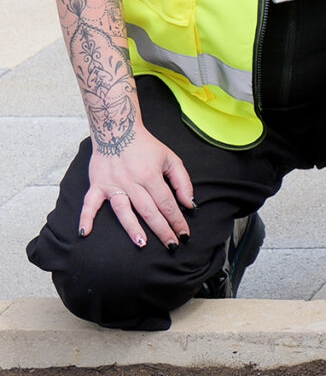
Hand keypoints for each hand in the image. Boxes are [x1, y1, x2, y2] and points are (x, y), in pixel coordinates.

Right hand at [79, 126, 194, 247]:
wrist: (118, 130)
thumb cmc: (146, 147)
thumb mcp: (171, 159)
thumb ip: (182, 182)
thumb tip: (189, 204)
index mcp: (151, 175)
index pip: (166, 203)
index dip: (177, 220)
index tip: (184, 234)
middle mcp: (132, 182)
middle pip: (149, 210)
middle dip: (161, 229)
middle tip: (171, 245)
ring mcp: (113, 184)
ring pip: (123, 210)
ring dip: (132, 228)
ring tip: (141, 244)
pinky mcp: (97, 184)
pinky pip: (90, 203)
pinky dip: (86, 217)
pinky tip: (85, 233)